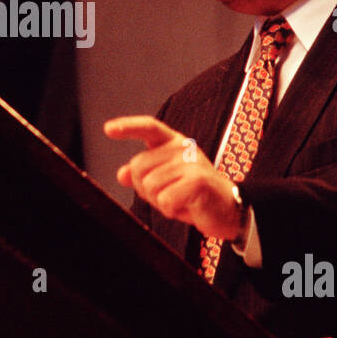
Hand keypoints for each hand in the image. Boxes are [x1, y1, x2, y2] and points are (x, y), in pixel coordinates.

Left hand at [104, 115, 244, 241]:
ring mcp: (191, 163)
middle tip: (169, 194)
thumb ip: (144, 175)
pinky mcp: (198, 181)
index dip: (128, 127)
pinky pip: (164, 200)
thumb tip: (123, 174)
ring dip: (160, 201)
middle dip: (146, 189)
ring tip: (181, 200)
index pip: (149, 127)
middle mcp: (183, 148)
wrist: (229, 210)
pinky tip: (187, 207)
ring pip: (150, 186)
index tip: (108, 129)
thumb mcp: (166, 182)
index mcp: (175, 143)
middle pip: (139, 167)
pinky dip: (171, 210)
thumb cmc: (195, 195)